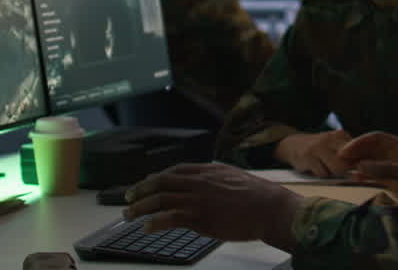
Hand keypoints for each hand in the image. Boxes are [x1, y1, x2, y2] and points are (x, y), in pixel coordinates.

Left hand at [124, 163, 302, 251]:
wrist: (269, 208)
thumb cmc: (258, 196)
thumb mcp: (233, 177)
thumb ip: (215, 178)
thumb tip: (206, 180)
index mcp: (207, 171)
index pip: (174, 170)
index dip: (156, 177)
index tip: (146, 183)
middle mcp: (198, 182)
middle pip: (161, 182)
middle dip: (140, 190)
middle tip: (128, 197)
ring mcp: (198, 199)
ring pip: (161, 199)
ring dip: (141, 207)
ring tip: (129, 215)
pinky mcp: (201, 218)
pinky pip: (171, 218)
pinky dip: (156, 222)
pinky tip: (147, 227)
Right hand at [275, 130, 352, 176]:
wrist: (293, 145)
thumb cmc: (319, 149)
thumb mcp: (335, 145)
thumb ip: (350, 154)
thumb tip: (363, 169)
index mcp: (340, 135)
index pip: (358, 152)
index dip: (357, 163)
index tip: (355, 168)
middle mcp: (329, 138)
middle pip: (349, 162)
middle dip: (345, 170)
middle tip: (337, 168)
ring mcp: (318, 146)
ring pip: (337, 169)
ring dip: (332, 172)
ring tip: (325, 167)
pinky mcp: (307, 156)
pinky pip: (322, 173)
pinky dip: (320, 173)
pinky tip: (314, 167)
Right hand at [338, 131, 397, 202]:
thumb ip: (385, 168)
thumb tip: (361, 166)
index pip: (377, 139)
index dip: (360, 143)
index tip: (345, 151)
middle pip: (373, 149)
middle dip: (357, 153)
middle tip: (340, 160)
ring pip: (374, 161)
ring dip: (360, 164)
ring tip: (345, 169)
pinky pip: (378, 174)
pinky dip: (367, 175)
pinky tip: (357, 177)